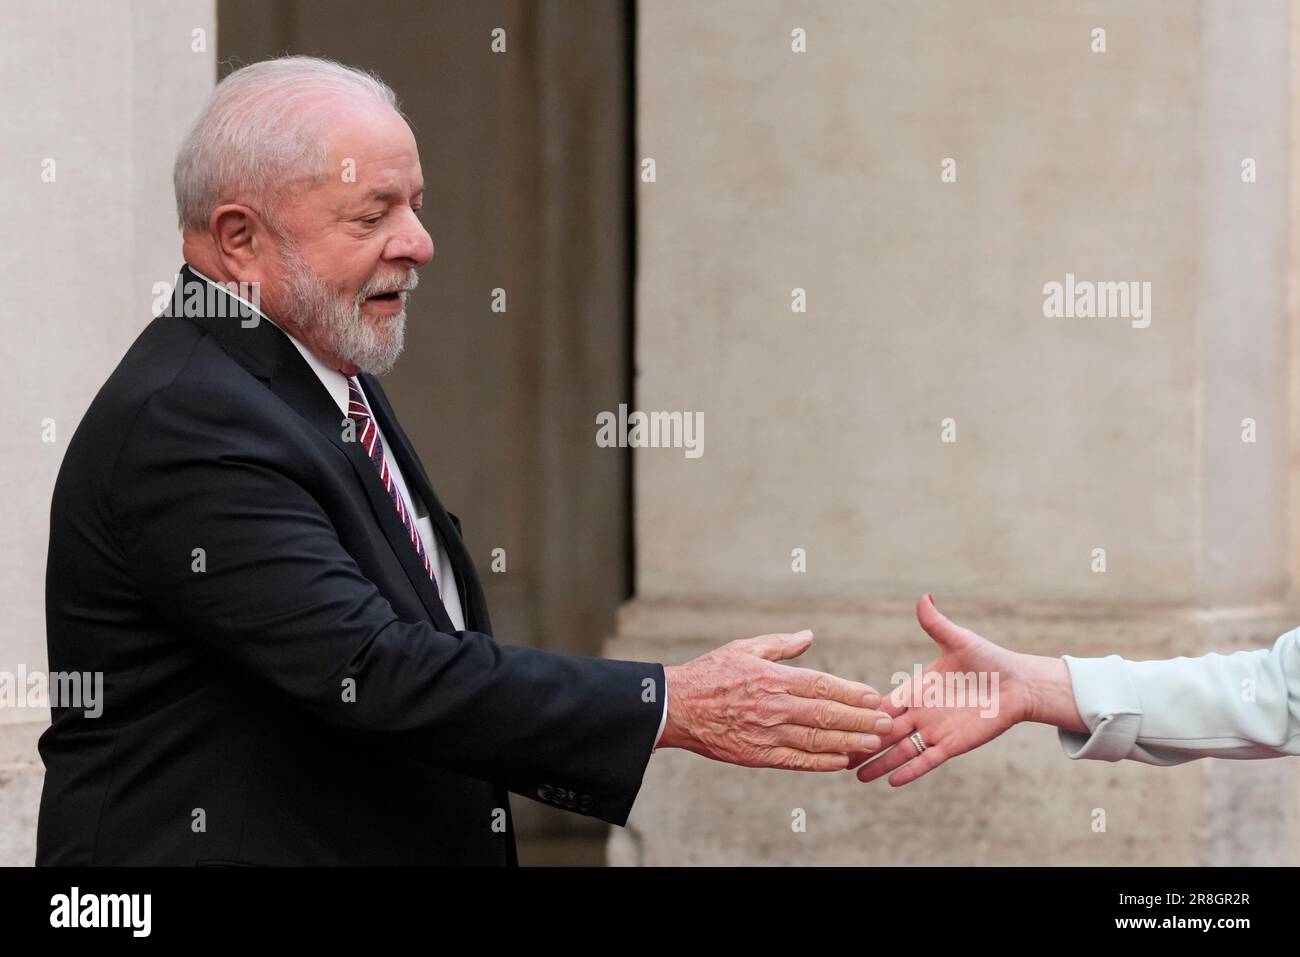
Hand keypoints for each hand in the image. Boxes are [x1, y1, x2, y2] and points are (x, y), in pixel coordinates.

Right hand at [659, 630, 892, 770]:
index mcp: (773, 677)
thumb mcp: (744, 648)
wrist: (676, 707)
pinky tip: (841, 762)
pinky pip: (796, 761)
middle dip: (860, 720)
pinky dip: (821, 763)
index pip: (822, 685)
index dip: (852, 692)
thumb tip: (809, 635)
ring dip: (849, 742)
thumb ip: (780, 644)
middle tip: (886, 723)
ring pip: (817, 739)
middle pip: (826, 714)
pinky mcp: (758, 755)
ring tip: (874, 744)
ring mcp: (767, 733)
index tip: (875, 697)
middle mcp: (774, 706)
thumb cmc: (710, 674)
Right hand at [851, 594, 1081, 785]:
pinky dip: (910, 771)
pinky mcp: (952, 745)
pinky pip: (927, 760)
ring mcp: (935, 730)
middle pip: (883, 731)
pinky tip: (891, 781)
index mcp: (915, 688)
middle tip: (837, 754)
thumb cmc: (988, 659)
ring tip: (856, 776)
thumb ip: (937, 625)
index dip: (861, 712)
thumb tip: (924, 597)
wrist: (1017, 685)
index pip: (881, 704)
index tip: (838, 719)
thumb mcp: (960, 641)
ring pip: (900, 750)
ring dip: (879, 762)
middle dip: (862, 742)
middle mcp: (920, 712)